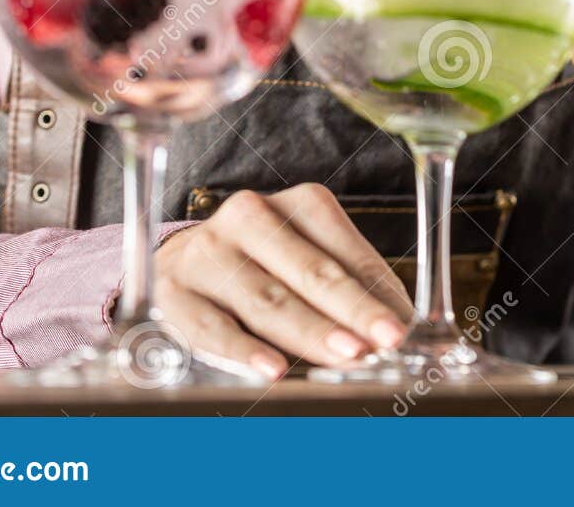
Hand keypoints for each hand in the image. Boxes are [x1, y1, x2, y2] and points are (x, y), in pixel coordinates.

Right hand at [152, 183, 412, 377]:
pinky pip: (213, 327)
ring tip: (345, 356)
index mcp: (300, 203)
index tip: (400, 329)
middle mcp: (251, 216)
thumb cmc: (267, 267)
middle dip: (351, 311)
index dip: (376, 294)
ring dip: (310, 332)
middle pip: (311, 272)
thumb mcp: (312, 264)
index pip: (347, 254)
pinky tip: (274, 370)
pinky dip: (245, 352)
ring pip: (267, 300)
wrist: (183, 262)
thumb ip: (353, 290)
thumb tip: (399, 329)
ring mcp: (208, 251)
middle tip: (382, 343)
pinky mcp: (174, 290)